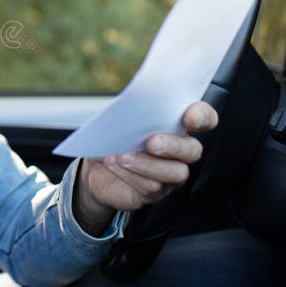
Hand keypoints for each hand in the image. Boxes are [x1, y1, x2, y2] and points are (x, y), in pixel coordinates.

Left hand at [74, 101, 218, 234]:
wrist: (93, 166)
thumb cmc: (112, 137)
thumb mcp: (117, 118)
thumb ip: (131, 110)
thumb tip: (133, 105)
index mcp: (175, 125)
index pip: (204, 118)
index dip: (202, 116)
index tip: (190, 117)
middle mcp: (179, 151)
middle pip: (193, 150)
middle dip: (174, 146)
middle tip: (151, 142)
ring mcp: (169, 174)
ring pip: (175, 173)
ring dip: (148, 164)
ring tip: (122, 155)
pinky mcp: (154, 193)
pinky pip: (151, 187)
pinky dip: (130, 174)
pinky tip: (113, 163)